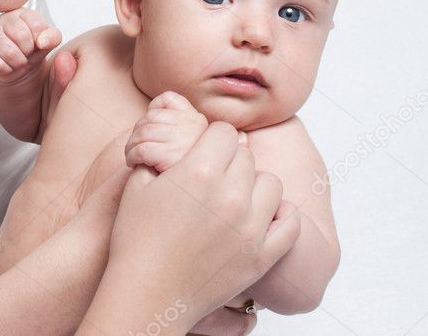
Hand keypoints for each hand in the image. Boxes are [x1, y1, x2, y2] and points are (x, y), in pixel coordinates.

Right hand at [0, 8, 61, 85]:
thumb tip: (43, 41)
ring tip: (18, 59)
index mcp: (24, 13)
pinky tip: (8, 64)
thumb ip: (53, 37)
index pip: (36, 25)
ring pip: (9, 52)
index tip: (37, 42)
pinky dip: (7, 70)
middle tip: (27, 52)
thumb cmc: (34, 50)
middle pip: (21, 37)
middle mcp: (6, 19)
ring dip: (18, 62)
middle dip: (28, 51)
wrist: (20, 67)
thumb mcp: (50, 42)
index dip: (40, 39)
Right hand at [98, 123, 299, 330]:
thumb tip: (177, 138)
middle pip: (246, 156)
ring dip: (254, 186)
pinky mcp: (262, 256)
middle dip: (229, 161)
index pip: (224, 132)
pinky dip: (282, 216)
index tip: (204, 151)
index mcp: (198, 171)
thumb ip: (160, 154)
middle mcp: (230, 195)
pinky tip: (263, 216)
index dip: (212, 139)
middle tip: (212, 179)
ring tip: (235, 198)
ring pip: (270, 183)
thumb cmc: (136, 241)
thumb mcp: (137, 184)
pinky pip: (291, 223)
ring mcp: (250, 227)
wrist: (146, 295)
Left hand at [125, 91, 209, 172]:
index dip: (152, 112)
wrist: (180, 205)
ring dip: (130, 145)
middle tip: (134, 148)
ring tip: (131, 156)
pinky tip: (133, 164)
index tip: (147, 132)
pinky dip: (131, 156)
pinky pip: (142, 149)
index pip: (168, 99)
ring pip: (144, 132)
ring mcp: (187, 141)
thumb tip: (154, 105)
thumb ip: (173, 120)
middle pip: (151, 117)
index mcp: (199, 120)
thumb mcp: (180, 140)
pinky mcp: (174, 157)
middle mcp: (196, 127)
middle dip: (137, 131)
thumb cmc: (176, 173)